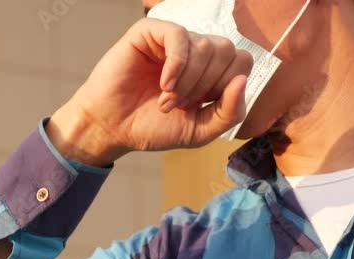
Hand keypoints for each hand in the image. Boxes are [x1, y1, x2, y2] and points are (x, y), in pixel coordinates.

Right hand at [47, 18, 253, 166]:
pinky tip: (164, 84)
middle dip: (205, 86)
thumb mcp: (200, 130)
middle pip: (227, 51)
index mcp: (210, 68)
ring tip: (166, 100)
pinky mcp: (150, 32)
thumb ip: (229, 113)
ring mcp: (173, 39)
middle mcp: (195, 49)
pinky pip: (179, 36)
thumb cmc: (152, 127)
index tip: (196, 107)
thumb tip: (241, 81)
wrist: (112, 128)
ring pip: (205, 46)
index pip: (241, 62)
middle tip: (178, 105)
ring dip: (188, 81)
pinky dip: (177, 64)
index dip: (223, 89)